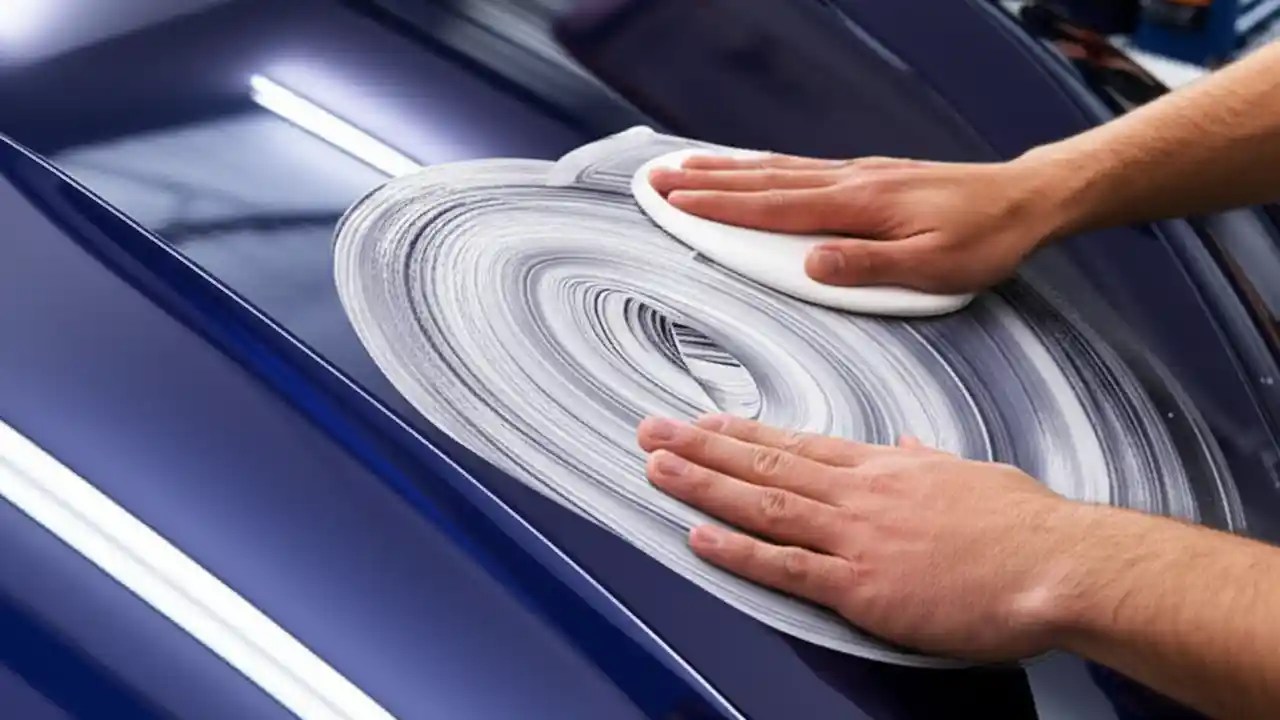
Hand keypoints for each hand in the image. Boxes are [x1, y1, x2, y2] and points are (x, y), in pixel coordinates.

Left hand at [636, 413, 1093, 660]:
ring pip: (765, 504)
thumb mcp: (973, 474)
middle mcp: (860, 494)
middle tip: (653, 430)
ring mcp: (857, 537)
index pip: (799, 443)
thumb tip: (910, 445)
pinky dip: (738, 551)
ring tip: (657, 467)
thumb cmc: (1025, 525)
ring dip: (705, 484)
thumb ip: (930, 460)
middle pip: (767, 463)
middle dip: (703, 446)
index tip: (705, 422)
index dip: (744, 433)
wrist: (1058, 564)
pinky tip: (698, 536)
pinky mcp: (863, 585)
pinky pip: (788, 566)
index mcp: (885, 467)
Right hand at [648, 153, 1067, 293]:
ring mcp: (858, 174)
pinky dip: (765, 166)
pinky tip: (753, 168)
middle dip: (705, 180)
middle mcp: (850, 181)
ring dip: (728, 169)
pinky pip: (802, 168)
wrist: (1025, 200)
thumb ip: (869, 267)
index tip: (672, 199)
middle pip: (763, 180)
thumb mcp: (933, 267)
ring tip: (688, 167)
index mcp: (857, 206)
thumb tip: (811, 263)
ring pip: (779, 169)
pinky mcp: (870, 176)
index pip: (771, 206)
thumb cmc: (983, 239)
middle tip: (657, 179)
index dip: (717, 205)